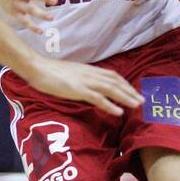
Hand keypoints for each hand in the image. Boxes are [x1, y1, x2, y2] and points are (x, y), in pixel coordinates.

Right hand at [22, 57, 142, 115]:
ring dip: (126, 97)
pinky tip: (119, 112)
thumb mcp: (70, 74)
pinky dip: (110, 105)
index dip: (125, 84)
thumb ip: (81, 79)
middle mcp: (90, 74)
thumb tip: (89, 86)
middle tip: (142, 101)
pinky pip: (97, 98)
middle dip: (130, 91)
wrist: (37, 68)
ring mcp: (85, 81)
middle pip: (115, 82)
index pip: (112, 76)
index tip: (134, 91)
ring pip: (111, 89)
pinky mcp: (78, 90)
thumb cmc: (50, 72)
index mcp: (89, 70)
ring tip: (137, 105)